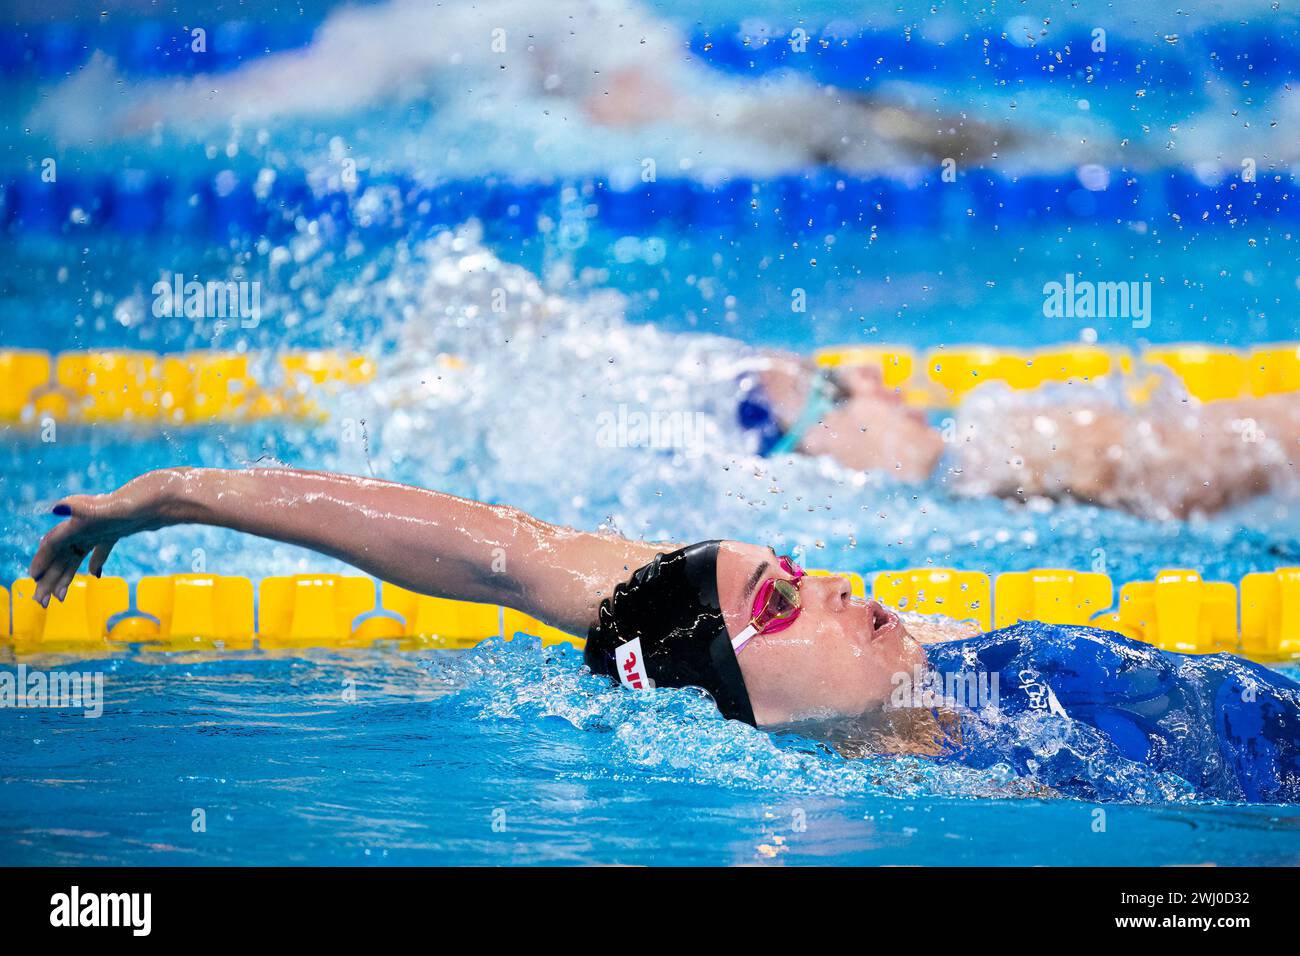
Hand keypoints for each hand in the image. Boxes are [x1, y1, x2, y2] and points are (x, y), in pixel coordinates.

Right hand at [29, 470, 177, 606]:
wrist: (177, 493)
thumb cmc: (150, 496)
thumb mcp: (120, 506)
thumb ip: (90, 508)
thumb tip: (58, 507)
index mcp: (85, 519)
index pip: (54, 542)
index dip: (42, 561)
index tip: (32, 580)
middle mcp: (91, 522)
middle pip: (63, 553)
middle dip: (50, 577)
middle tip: (41, 603)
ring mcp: (107, 526)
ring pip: (79, 553)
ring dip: (68, 574)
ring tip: (60, 597)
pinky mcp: (122, 528)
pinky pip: (102, 547)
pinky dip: (96, 561)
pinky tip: (95, 575)